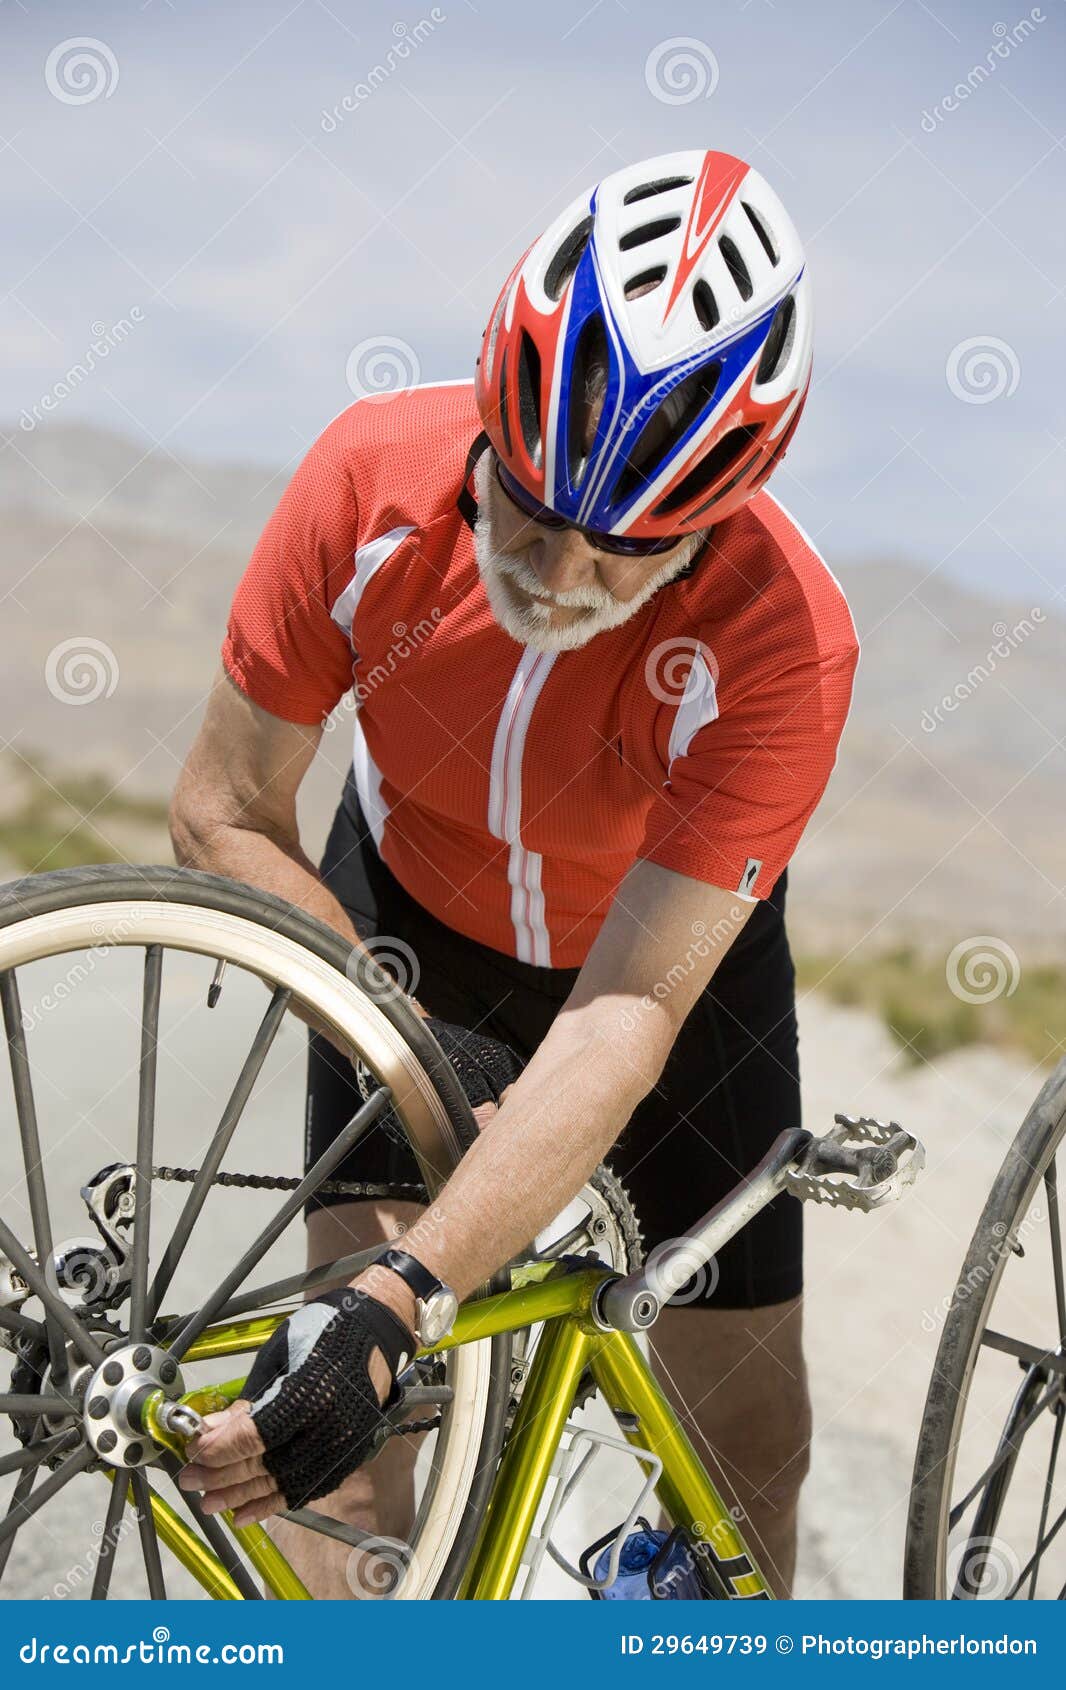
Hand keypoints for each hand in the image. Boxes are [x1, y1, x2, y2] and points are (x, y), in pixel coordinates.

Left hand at [178, 1288, 413, 1523]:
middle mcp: (328, 1427)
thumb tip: (210, 1430)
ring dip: (241, 1496)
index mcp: (309, 1395)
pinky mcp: (348, 1456)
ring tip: (210, 1502)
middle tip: (190, 1479)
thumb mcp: (277, 1358)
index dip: (217, 1450)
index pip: (252, 1438)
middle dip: (221, 1475)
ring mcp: (341, 1446)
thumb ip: (246, 1401)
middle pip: (264, 1465)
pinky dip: (273, 1503)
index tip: (192, 1451)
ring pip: (282, 1484)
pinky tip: (246, 1512)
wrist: (374, 1331)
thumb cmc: (323, 1333)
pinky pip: (305, 1490)